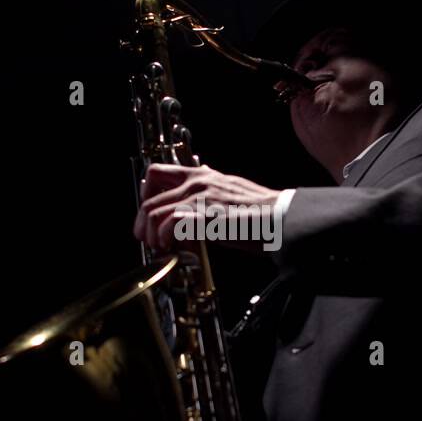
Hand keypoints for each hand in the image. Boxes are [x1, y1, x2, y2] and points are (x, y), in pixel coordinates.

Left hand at [133, 163, 281, 251]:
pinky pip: (171, 225)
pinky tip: (171, 247)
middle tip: (146, 238)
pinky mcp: (206, 217)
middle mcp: (197, 182)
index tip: (147, 212)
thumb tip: (200, 174)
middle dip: (141, 222)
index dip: (144, 194)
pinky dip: (165, 238)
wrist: (280, 216)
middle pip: (149, 198)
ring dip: (151, 234)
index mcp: (201, 175)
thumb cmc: (259, 209)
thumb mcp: (229, 187)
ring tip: (158, 246)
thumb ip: (210, 184)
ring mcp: (200, 199)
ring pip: (154, 212)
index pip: (155, 173)